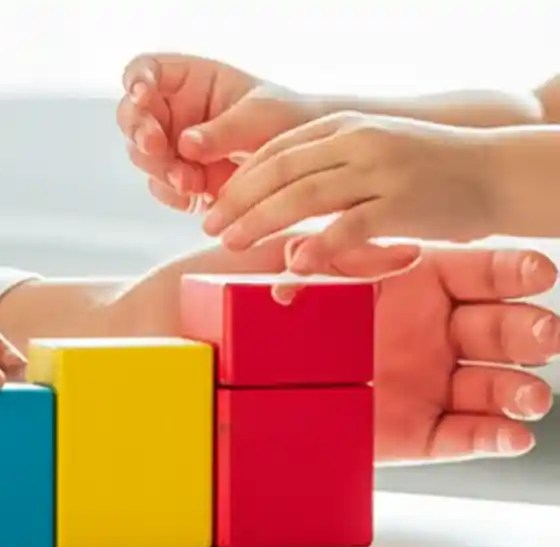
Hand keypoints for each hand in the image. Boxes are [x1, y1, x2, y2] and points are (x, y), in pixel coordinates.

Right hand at [117, 54, 320, 210]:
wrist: (305, 165)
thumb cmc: (286, 121)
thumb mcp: (261, 116)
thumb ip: (223, 129)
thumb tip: (184, 144)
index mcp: (189, 81)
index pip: (146, 71)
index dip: (136, 81)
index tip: (143, 95)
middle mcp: (174, 112)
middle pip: (131, 116)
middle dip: (139, 131)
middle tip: (157, 146)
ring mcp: (173, 148)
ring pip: (141, 156)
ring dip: (158, 168)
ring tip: (190, 180)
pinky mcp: (180, 180)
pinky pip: (160, 187)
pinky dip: (172, 193)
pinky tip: (195, 195)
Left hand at [125, 237, 557, 461]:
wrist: (180, 352)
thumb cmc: (224, 295)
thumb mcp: (279, 265)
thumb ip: (332, 255)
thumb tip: (381, 243)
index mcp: (403, 277)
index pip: (472, 270)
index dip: (506, 269)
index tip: (535, 266)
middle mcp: (419, 327)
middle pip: (493, 327)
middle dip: (526, 330)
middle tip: (544, 331)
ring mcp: (418, 379)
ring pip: (488, 384)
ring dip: (519, 387)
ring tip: (531, 394)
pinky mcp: (408, 432)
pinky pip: (459, 436)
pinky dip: (490, 436)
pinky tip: (511, 434)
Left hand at [203, 112, 494, 277]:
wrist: (496, 172)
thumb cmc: (425, 169)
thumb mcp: (370, 151)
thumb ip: (326, 168)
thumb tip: (273, 201)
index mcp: (343, 125)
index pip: (276, 148)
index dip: (239, 176)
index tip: (212, 201)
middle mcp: (357, 141)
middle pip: (281, 169)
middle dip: (238, 199)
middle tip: (208, 226)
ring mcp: (380, 170)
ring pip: (305, 195)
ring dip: (261, 220)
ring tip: (232, 241)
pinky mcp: (403, 202)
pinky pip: (351, 226)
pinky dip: (319, 245)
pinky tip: (294, 263)